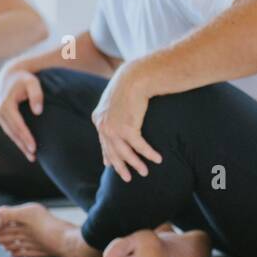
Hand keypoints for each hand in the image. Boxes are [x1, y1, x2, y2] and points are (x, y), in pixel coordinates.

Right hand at [0, 64, 44, 160]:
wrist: (9, 74)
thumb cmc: (24, 78)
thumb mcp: (33, 82)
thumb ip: (37, 95)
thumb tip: (38, 112)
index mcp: (5, 104)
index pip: (17, 125)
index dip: (26, 137)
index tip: (34, 147)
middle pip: (12, 132)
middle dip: (23, 145)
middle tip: (34, 156)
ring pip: (10, 133)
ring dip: (20, 145)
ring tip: (32, 156)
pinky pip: (9, 130)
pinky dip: (17, 139)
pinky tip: (25, 147)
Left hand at [91, 64, 161, 181]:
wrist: (135, 77)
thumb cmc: (129, 86)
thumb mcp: (115, 100)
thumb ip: (113, 112)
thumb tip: (117, 117)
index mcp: (98, 119)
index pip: (103, 143)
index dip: (108, 156)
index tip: (110, 166)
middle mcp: (103, 126)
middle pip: (113, 152)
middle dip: (121, 167)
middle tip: (127, 178)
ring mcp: (114, 128)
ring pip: (125, 153)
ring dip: (136, 164)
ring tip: (144, 172)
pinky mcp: (128, 128)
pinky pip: (140, 146)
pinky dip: (149, 154)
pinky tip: (158, 159)